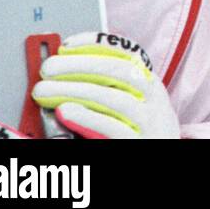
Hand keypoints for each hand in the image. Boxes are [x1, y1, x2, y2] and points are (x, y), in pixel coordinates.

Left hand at [31, 32, 178, 138]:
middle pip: (120, 72)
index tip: (67, 44)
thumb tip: (66, 72)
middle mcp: (155, 99)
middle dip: (80, 65)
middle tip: (48, 68)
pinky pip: (112, 128)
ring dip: (77, 90)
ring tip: (46, 91)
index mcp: (150, 83)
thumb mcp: (132, 106)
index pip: (127, 52)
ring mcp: (150, 122)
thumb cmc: (138, 133)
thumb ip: (107, 89)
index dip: (97, 44)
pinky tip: (65, 112)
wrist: (163, 164)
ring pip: (115, 99)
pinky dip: (87, 117)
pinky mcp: (140, 143)